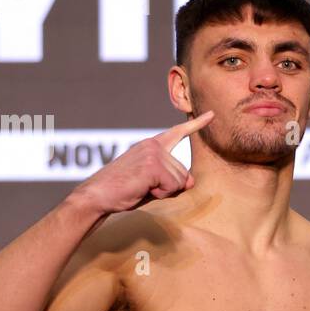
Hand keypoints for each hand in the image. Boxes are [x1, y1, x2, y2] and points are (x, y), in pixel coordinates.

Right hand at [70, 111, 213, 215]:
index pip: (177, 133)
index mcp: (151, 146)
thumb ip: (173, 181)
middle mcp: (153, 145)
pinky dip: (161, 194)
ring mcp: (153, 153)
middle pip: (184, 174)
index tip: (212, 115)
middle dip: (169, 188)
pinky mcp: (153, 164)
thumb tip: (190, 181)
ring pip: (180, 181)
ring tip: (141, 187)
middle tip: (144, 187)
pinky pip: (173, 186)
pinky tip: (143, 189)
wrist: (97, 196)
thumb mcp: (152, 185)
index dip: (196, 124)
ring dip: (164, 192)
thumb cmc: (122, 191)